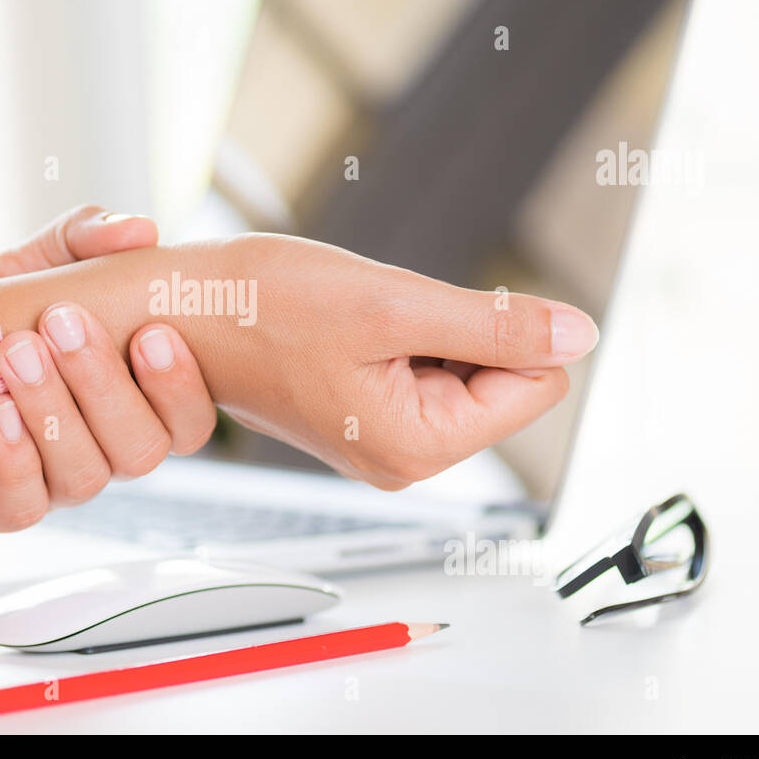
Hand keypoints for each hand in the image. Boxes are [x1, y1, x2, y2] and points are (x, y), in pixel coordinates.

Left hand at [0, 207, 215, 531]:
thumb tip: (139, 229)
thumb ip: (86, 238)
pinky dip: (15, 460)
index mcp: (130, 400)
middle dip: (104, 385)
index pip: (187, 421)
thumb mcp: (35, 261)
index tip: (151, 332)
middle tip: (61, 323)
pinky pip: (24, 506)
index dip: (180, 388)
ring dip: (54, 412)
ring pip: (85, 477)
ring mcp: (52, 482)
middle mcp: (102, 448)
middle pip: (142, 450)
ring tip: (13, 352)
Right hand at [0, 233, 598, 490]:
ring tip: (354, 318)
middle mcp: (401, 454)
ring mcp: (380, 435)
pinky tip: (347, 322)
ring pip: (461, 362)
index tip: (428, 308)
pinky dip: (398, 328)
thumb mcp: (391, 303)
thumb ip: (496, 325)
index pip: (534, 383)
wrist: (177, 309)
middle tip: (380, 312)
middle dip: (455, 326)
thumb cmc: (258, 307)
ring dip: (421, 323)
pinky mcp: (362, 409)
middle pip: (500, 375)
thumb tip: (581, 335)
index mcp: (414, 445)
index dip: (499, 328)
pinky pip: (421, 360)